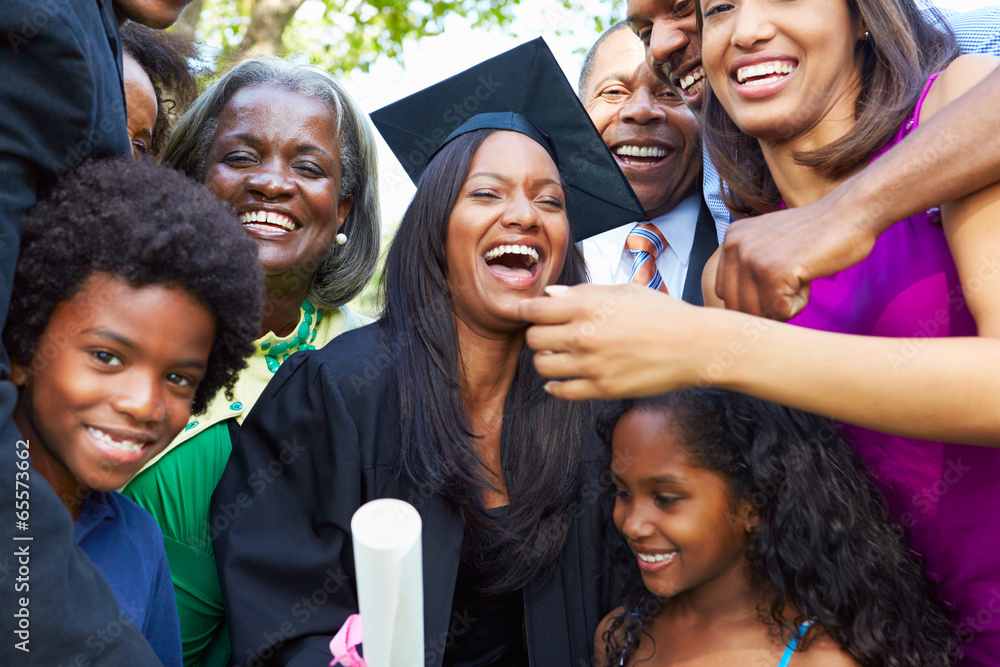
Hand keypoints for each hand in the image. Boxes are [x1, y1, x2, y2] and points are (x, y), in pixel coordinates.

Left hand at [518, 284, 717, 399]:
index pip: (535, 309)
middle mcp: (584, 335)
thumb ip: (583, 293)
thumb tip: (550, 296)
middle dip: (537, 334)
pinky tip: (560, 379)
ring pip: (543, 366)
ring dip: (546, 360)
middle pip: (533, 338)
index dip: (526, 310)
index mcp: (588, 306)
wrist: (695, 345)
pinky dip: (555, 386)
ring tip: (559, 355)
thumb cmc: (663, 313)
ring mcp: (592, 365)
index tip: (527, 312)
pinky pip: (562, 392)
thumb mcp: (623, 291)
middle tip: (549, 334)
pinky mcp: (603, 389)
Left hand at [715, 193, 877, 318]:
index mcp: (730, 239)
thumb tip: (732, 309)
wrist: (851, 213)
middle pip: (737, 306)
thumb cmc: (817, 235)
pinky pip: (779, 312)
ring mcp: (752, 258)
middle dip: (767, 307)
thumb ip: (747, 266)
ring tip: (800, 277)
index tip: (780, 281)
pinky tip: (807, 277)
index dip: (754, 299)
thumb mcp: (768, 243)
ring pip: (757, 313)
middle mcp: (734, 245)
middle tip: (792, 282)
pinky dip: (798, 304)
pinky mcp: (773, 271)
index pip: (725, 292)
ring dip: (783, 306)